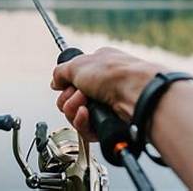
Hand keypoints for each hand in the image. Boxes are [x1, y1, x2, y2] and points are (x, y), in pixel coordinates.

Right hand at [51, 47, 165, 140]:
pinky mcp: (108, 123)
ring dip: (73, 109)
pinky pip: (85, 129)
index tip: (65, 84)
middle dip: (68, 98)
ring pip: (75, 115)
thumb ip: (60, 72)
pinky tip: (87, 115)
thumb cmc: (114, 74)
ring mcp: (106, 105)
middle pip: (70, 99)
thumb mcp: (77, 64)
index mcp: (98, 66)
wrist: (137, 94)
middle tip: (78, 94)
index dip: (66, 84)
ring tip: (84, 104)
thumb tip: (55, 82)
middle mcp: (102, 86)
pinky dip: (82, 122)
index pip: (72, 79)